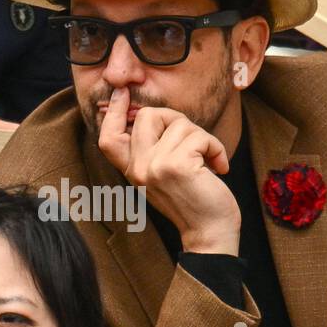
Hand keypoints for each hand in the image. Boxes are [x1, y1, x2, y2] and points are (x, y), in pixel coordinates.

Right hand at [98, 88, 239, 254]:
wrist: (210, 233)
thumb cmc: (193, 201)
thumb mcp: (163, 175)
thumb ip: (152, 149)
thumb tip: (151, 113)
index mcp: (132, 171)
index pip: (108, 137)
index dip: (113, 111)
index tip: (122, 92)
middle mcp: (137, 168)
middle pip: (147, 115)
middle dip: (177, 119)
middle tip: (195, 142)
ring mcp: (154, 167)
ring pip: (179, 123)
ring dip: (203, 139)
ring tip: (209, 163)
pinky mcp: (176, 166)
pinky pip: (199, 136)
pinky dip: (215, 148)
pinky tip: (218, 168)